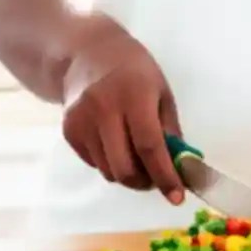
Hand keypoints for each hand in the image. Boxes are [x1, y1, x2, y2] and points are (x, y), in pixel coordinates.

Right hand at [61, 18, 185, 203]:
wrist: (86, 54)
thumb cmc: (134, 71)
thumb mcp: (161, 92)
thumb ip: (170, 131)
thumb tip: (181, 168)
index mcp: (134, 96)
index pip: (149, 146)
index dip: (165, 175)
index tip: (177, 197)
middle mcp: (104, 109)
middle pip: (124, 167)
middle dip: (145, 183)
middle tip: (157, 180)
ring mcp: (82, 121)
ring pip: (108, 171)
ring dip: (128, 176)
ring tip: (138, 160)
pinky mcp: (69, 131)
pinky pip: (94, 164)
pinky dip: (110, 164)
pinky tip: (116, 145)